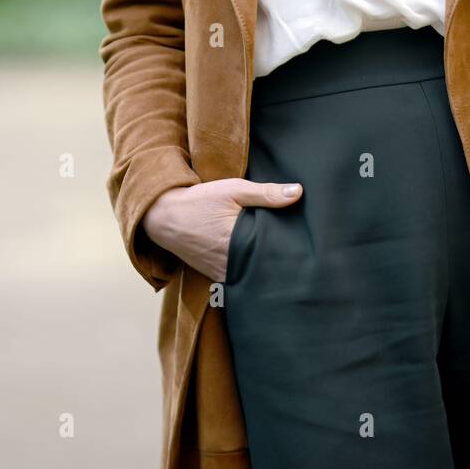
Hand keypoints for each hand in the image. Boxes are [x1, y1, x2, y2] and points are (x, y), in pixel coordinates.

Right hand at [141, 177, 302, 282]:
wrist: (163, 216)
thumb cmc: (200, 201)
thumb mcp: (234, 190)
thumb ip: (266, 193)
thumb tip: (298, 192)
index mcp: (238, 244)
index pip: (274, 255)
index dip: (291, 251)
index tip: (306, 247)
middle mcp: (230, 266)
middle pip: (265, 268)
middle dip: (281, 261)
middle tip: (301, 255)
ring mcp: (222, 274)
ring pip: (253, 276)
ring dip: (265, 268)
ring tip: (285, 260)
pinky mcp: (215, 277)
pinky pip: (239, 278)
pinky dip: (250, 271)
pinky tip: (260, 262)